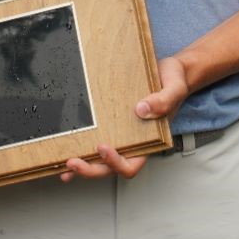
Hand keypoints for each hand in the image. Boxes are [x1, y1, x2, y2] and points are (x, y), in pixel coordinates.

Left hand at [60, 56, 189, 181]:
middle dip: (90, 169)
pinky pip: (94, 136)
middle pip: (109, 168)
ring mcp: (120, 134)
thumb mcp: (174, 89)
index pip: (131, 164)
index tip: (103, 147)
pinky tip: (65, 146)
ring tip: (64, 165)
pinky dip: (80, 144)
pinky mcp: (109, 122)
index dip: (115, 162)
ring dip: (82, 164)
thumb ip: (163, 101)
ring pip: (99, 159)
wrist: (169, 69)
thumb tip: (141, 109)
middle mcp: (133, 142)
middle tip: (73, 162)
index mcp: (148, 141)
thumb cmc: (173, 82)